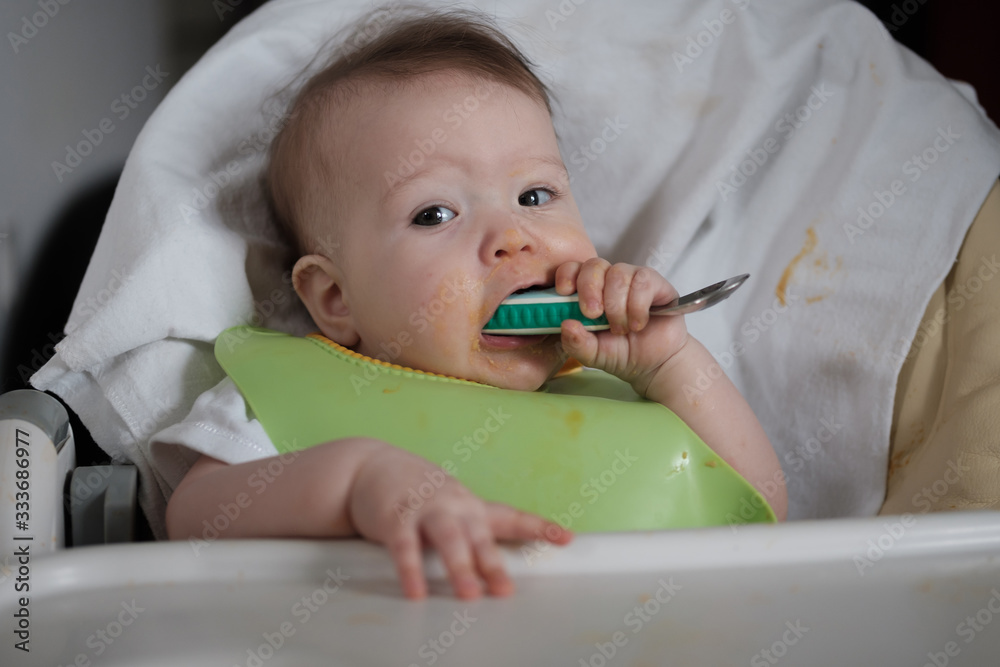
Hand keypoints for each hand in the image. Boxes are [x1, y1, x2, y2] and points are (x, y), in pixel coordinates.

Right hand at [348, 445, 571, 598]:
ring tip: (468, 594)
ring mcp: (424, 511)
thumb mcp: (451, 505)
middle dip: (493, 563)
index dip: (539, 527)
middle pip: (478, 535)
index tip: (566, 537)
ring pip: (447, 539)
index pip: (510, 516)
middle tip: (505, 591)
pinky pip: (404, 547)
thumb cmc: (418, 492)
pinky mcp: (395, 519)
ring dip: (459, 566)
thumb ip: (471, 531)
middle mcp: (453, 506)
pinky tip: (416, 590)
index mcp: (470, 506)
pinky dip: (410, 570)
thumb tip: (492, 567)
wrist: (370, 466)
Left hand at [555, 258, 689, 395]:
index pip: (573, 269)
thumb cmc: (622, 353)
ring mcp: (632, 279)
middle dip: (590, 288)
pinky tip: (638, 324)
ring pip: (618, 273)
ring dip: (617, 305)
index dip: (567, 275)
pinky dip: (637, 306)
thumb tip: (565, 325)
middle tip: (593, 314)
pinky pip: (643, 281)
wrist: (656, 363)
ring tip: (621, 329)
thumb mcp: (593, 354)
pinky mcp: (656, 283)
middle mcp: (609, 280)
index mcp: (589, 292)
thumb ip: (577, 343)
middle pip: (595, 265)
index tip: (564, 292)